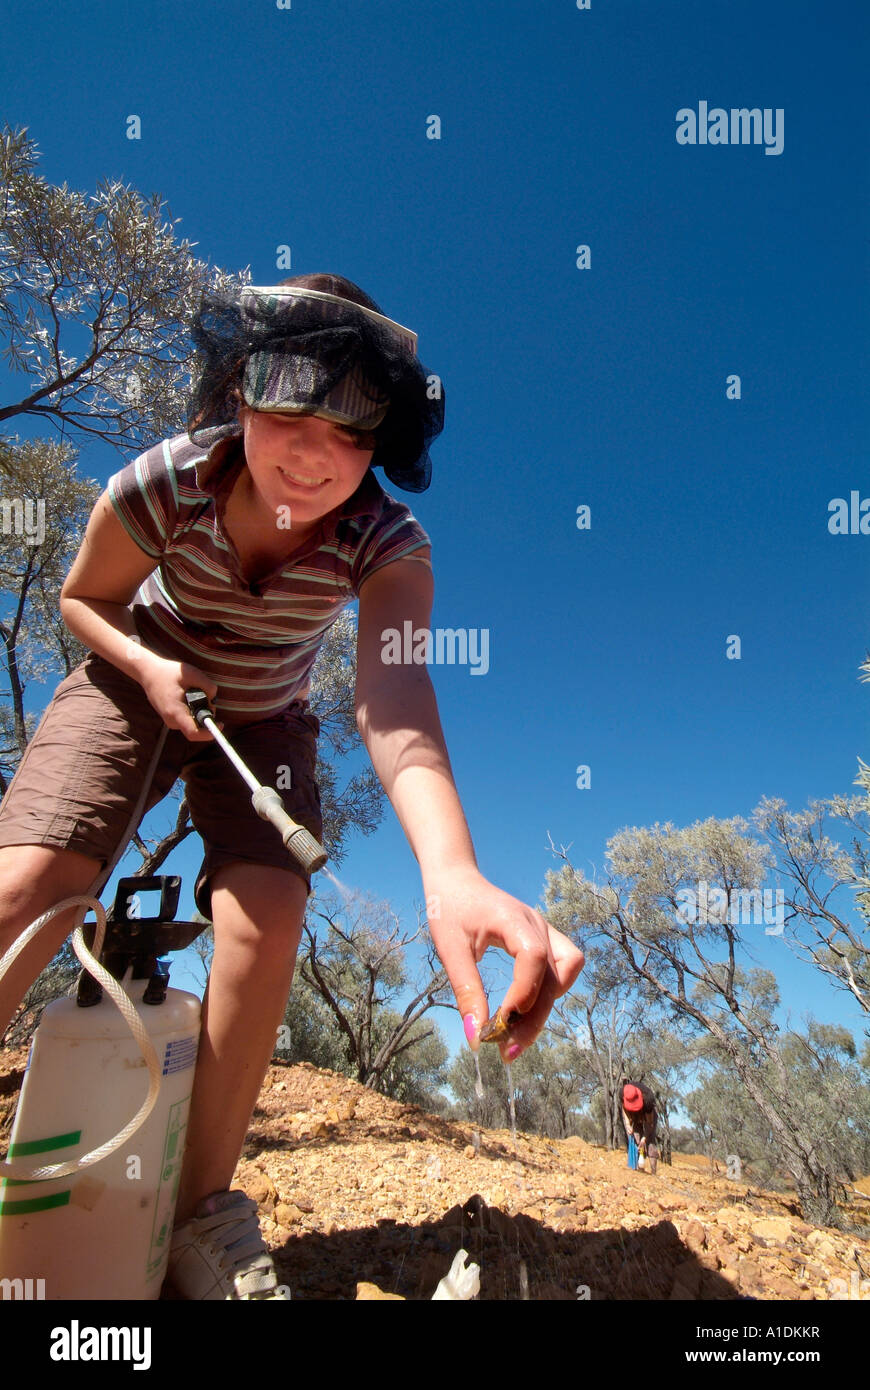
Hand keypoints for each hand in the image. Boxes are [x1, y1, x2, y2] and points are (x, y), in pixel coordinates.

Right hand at [136, 653, 222, 740]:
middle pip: (197, 727)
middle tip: (205, 695)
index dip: (209, 733)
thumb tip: (214, 700)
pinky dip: (194, 709)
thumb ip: (207, 686)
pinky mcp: (171, 718)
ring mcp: (170, 721)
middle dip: (207, 714)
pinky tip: (189, 695)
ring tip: (193, 691)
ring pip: (193, 722)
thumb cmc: (169, 673)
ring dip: (200, 710)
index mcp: (175, 712)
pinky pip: (188, 719)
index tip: (220, 725)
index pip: (193, 733)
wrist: (149, 673)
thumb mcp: (191, 674)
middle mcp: (171, 720)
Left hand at [423, 865, 584, 1059]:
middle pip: (553, 976)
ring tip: (515, 1035)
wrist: (456, 880)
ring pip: (565, 975)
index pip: (534, 957)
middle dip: (534, 1018)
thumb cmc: (449, 909)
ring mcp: (545, 930)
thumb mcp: (450, 950)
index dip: (523, 993)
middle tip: (506, 1052)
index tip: (499, 1021)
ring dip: (545, 1008)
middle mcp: (537, 924)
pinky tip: (522, 1011)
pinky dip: (548, 993)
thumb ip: (466, 991)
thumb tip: (476, 1038)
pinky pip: (562, 969)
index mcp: (513, 918)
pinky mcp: (544, 939)